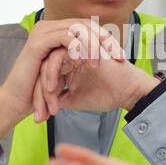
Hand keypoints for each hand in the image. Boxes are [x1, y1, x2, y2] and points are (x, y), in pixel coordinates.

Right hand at [0, 20, 124, 148]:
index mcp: (56, 32)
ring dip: (95, 44)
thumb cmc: (40, 91)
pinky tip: (89, 60)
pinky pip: (66, 37)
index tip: (121, 57)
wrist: (17, 102)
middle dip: (106, 40)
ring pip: (78, 28)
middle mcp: (49, 27)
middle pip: (85, 25)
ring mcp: (43, 32)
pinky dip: (80, 47)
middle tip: (119, 57)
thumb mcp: (65, 73)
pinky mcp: (38, 41)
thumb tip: (104, 56)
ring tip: (104, 61)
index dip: (106, 40)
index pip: (87, 28)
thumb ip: (79, 60)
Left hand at [38, 25, 159, 114]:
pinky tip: (54, 88)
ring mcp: (73, 51)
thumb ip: (58, 99)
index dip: (40, 98)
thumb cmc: (106, 94)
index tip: (41, 117)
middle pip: (42, 70)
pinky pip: (58, 55)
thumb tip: (42, 107)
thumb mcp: (74, 100)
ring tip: (48, 103)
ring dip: (44, 84)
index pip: (45, 79)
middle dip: (39, 94)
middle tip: (40, 115)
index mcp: (67, 66)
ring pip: (47, 62)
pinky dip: (53, 72)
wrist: (126, 90)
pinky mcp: (78, 47)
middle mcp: (68, 57)